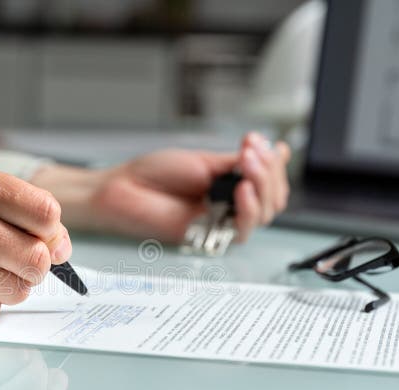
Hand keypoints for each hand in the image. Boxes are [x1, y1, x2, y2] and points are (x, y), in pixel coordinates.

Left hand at [32, 132, 290, 242]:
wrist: (124, 189)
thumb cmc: (152, 176)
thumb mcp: (202, 161)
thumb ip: (235, 163)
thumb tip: (266, 154)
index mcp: (228, 185)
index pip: (268, 182)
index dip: (274, 165)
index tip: (266, 143)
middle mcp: (228, 206)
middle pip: (272, 199)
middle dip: (271, 172)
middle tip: (254, 152)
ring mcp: (221, 222)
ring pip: (263, 215)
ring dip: (263, 186)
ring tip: (249, 164)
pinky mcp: (210, 237)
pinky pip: (241, 230)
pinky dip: (248, 208)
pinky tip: (242, 189)